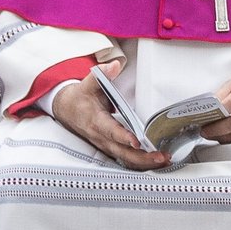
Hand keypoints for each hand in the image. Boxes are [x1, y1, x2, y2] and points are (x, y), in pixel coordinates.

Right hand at [52, 58, 167, 170]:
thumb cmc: (80, 98)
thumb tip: (114, 66)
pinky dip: (141, 163)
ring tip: (164, 160)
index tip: (137, 142)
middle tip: (161, 156)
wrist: (66, 109)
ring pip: (125, 158)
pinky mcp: (110, 148)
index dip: (123, 137)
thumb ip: (102, 74)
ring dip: (145, 163)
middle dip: (141, 157)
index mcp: (95, 120)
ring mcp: (105, 144)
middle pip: (121, 151)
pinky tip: (156, 162)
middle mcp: (100, 136)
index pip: (110, 131)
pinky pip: (125, 159)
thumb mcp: (88, 84)